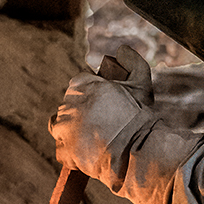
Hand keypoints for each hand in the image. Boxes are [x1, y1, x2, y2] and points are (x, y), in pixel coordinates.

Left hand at [51, 44, 156, 187]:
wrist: (139, 151)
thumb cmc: (140, 117)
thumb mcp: (141, 83)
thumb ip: (131, 62)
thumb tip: (121, 50)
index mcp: (80, 84)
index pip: (79, 88)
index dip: (94, 99)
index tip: (107, 109)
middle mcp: (67, 105)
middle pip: (70, 109)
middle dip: (84, 116)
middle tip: (105, 127)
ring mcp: (64, 129)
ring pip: (63, 129)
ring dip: (75, 133)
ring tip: (95, 140)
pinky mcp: (64, 152)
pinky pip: (62, 151)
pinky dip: (72, 153)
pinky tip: (89, 153)